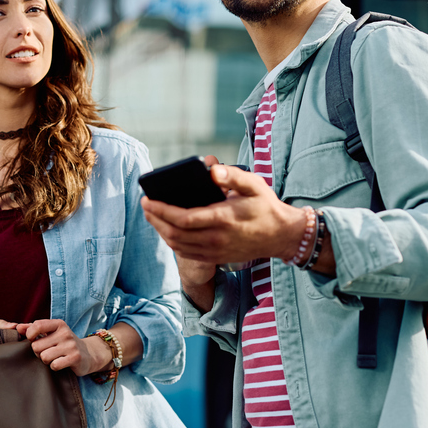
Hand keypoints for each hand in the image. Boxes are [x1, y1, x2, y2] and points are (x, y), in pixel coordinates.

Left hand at [15, 319, 107, 375]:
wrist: (88, 354)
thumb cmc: (64, 343)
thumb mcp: (51, 333)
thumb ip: (34, 329)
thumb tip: (17, 327)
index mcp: (58, 324)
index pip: (36, 326)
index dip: (30, 335)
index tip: (33, 340)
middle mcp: (65, 333)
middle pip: (36, 346)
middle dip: (38, 352)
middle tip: (47, 352)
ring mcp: (71, 345)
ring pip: (44, 357)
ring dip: (46, 360)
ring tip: (53, 358)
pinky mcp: (75, 358)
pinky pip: (54, 365)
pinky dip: (54, 367)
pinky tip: (60, 363)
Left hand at [140, 162, 305, 265]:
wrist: (281, 235)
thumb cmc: (266, 206)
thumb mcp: (253, 184)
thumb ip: (232, 175)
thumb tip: (211, 169)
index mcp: (223, 219)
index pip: (184, 218)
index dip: (161, 210)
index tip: (147, 199)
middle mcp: (217, 238)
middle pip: (175, 233)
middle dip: (155, 219)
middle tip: (145, 205)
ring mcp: (215, 251)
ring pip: (177, 245)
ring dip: (160, 231)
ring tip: (151, 215)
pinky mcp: (216, 258)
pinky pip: (186, 253)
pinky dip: (172, 241)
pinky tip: (167, 229)